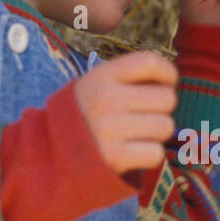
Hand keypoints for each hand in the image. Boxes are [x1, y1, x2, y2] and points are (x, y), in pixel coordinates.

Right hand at [73, 50, 176, 174]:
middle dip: (161, 110)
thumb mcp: (93, 86)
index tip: (165, 85)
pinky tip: (132, 154)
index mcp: (101, 76)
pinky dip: (149, 156)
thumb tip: (170, 82)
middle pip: (166, 98)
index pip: (150, 62)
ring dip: (156, 135)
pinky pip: (156, 153)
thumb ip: (127, 79)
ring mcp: (109, 129)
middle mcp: (105, 99)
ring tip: (135, 136)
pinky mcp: (114, 158)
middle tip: (143, 118)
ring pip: (165, 126)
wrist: (48, 157)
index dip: (167, 74)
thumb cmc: (82, 118)